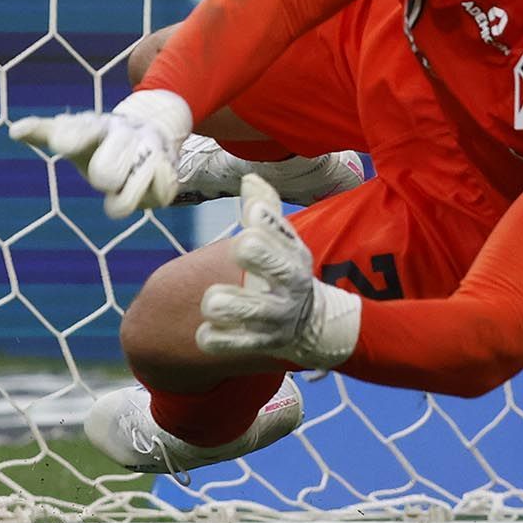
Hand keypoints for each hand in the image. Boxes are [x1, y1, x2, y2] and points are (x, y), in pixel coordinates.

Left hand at [9, 89, 192, 217]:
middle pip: (107, 171)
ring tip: (119, 195)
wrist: (153, 129)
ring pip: (133, 189)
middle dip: (105, 176)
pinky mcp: (169, 168)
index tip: (60, 145)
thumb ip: (43, 131)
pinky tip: (150, 186)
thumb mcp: (74, 135)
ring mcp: (150, 150)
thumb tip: (14, 131)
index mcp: (96, 127)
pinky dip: (153, 196)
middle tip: (105, 176)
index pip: (83, 131)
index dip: (72, 138)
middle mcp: (125, 135)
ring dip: (124, 198)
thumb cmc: (101, 140)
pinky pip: (162, 193)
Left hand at [197, 174, 360, 369]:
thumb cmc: (286, 272)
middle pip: (269, 262)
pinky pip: (230, 342)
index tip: (251, 211)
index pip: (279, 230)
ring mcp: (276, 315)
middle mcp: (289, 283)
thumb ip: (265, 209)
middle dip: (254, 253)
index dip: (264, 218)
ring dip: (223, 302)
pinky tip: (208, 330)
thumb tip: (249, 178)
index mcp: (292, 252)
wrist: (314, 326)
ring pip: (243, 307)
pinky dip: (214, 337)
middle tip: (238, 248)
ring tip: (214, 301)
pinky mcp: (261, 344)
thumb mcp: (284, 241)